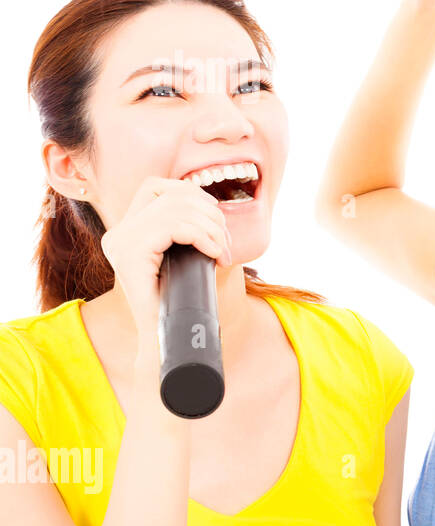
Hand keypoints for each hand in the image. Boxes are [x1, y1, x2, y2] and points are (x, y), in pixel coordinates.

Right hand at [98, 176, 232, 353]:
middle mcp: (118, 233)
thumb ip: (189, 226)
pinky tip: (214, 254)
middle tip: (225, 245)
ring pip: (177, 208)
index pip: (155, 186)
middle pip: (173, 195)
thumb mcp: (186, 256)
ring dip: (211, 228)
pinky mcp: (128, 252)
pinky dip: (202, 236)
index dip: (192, 194)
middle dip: (210, 215)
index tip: (215, 221)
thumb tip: (212, 203)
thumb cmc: (184, 300)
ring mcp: (120, 241)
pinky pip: (174, 226)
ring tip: (222, 252)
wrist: (169, 339)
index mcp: (127, 230)